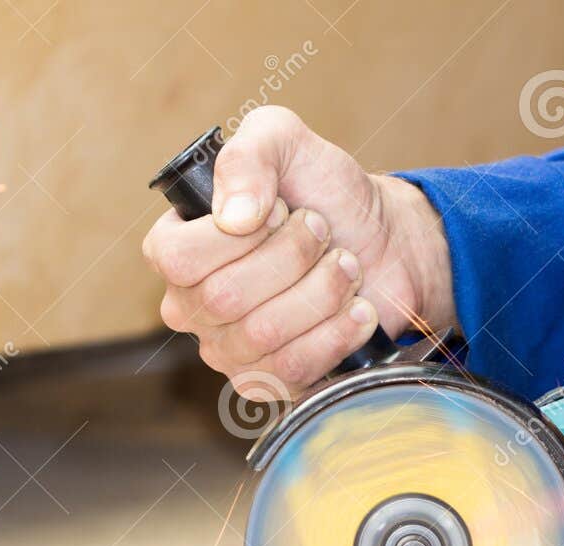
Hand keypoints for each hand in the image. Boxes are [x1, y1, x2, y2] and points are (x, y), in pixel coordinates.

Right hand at [142, 107, 453, 396]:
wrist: (388, 245)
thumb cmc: (329, 195)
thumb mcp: (286, 143)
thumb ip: (249, 155)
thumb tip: (234, 216)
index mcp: (176, 249)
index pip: (178, 258)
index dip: (243, 235)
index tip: (284, 208)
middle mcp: (192, 306)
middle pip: (226, 298)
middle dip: (294, 257)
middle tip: (324, 233)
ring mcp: (229, 351)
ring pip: (264, 335)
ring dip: (322, 291)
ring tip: (346, 266)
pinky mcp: (272, 383)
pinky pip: (294, 369)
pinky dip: (337, 333)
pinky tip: (358, 308)